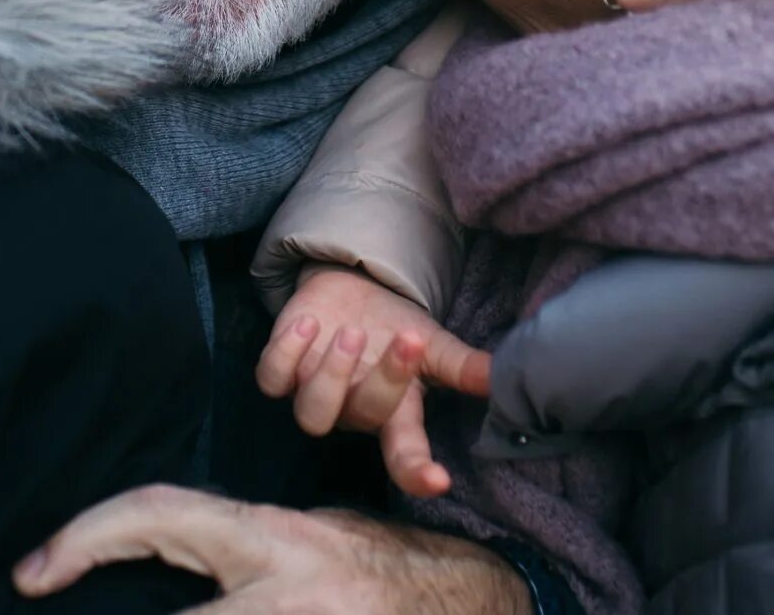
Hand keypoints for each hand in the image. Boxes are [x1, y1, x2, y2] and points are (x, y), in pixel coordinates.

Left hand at [14, 485, 531, 613]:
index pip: (155, 518)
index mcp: (270, 540)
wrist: (470, 604)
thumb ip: (231, 552)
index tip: (30, 576)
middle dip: (111, 586)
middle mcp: (279, 594)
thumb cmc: (377, 562)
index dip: (83, 540)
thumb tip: (155, 557)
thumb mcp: (301, 535)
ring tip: (94, 606)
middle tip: (44, 587)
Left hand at [256, 266, 491, 498]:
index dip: (416, 471)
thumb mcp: (431, 345)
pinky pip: (270, 378)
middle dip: (385, 380)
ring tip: (352, 333)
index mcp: (393, 414)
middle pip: (362, 417)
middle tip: (406, 339)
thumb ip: (462, 366)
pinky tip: (308, 324)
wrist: (349, 292)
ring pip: (311, 413)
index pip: (404, 455)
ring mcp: (312, 393)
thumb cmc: (393, 329)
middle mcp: (352, 412)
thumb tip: (503, 376)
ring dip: (331, 374)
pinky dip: (286, 352)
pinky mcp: (281, 369)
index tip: (438, 480)